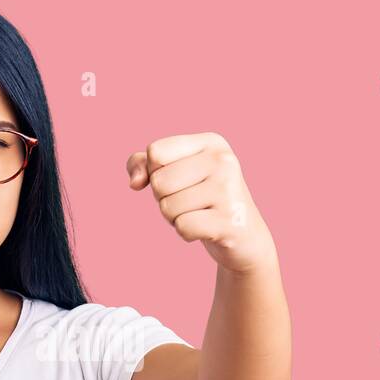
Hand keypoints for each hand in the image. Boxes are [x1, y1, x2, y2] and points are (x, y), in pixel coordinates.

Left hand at [126, 132, 276, 273]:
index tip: (179, 180)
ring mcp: (228, 190)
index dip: (156, 173)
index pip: (156, 152)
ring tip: (200, 214)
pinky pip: (182, 227)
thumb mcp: (174, 173)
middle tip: (191, 202)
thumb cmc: (202, 200)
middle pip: (159, 182)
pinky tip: (206, 229)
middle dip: (165, 199)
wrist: (245, 236)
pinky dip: (186, 233)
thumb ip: (142, 164)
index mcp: (211, 142)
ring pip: (167, 207)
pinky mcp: (228, 221)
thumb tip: (135, 183)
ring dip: (175, 218)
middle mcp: (223, 161)